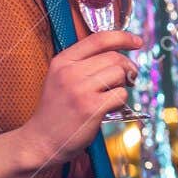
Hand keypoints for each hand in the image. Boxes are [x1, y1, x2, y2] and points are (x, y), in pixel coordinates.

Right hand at [19, 31, 143, 165]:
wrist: (40, 140)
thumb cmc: (56, 110)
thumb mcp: (60, 78)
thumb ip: (83, 64)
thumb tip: (118, 55)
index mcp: (62, 61)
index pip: (99, 39)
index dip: (122, 37)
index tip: (137, 41)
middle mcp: (70, 72)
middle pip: (114, 58)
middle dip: (127, 67)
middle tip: (129, 78)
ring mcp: (80, 90)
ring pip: (119, 75)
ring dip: (123, 85)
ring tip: (111, 95)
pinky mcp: (91, 108)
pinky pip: (120, 95)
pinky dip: (121, 102)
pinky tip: (109, 108)